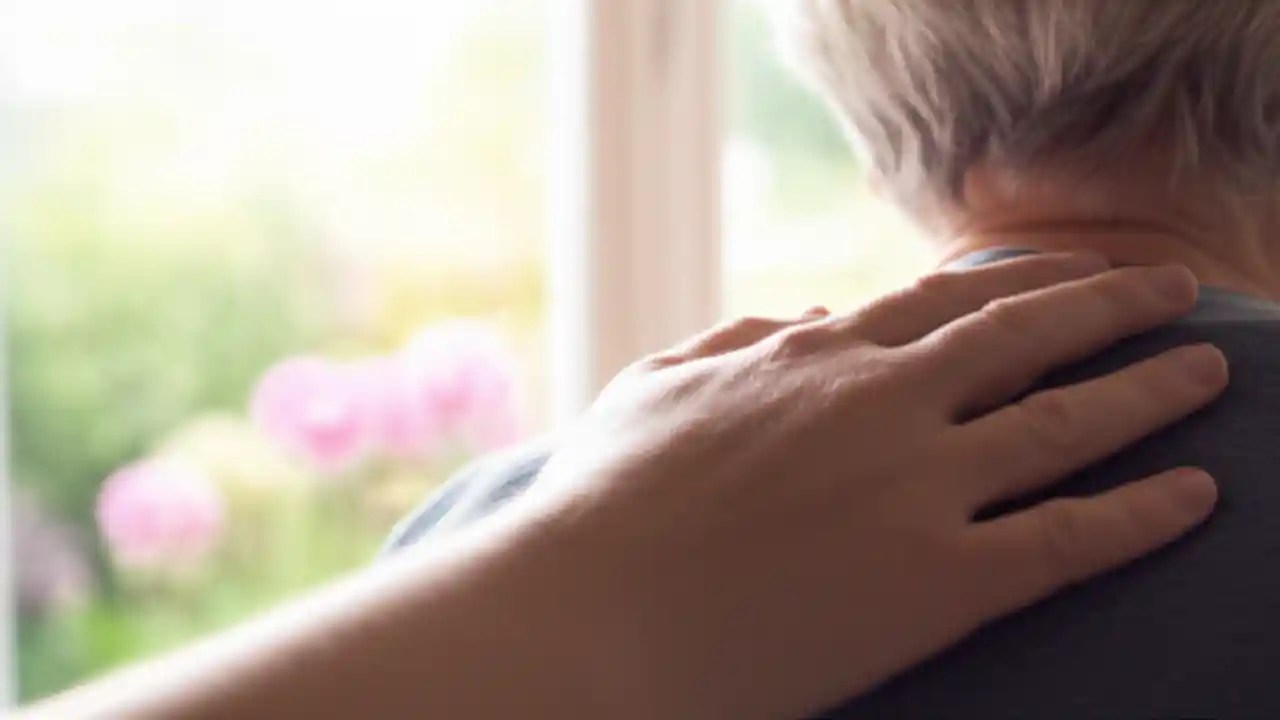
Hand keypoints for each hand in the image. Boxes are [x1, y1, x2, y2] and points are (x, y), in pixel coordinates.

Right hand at [523, 253, 1225, 718]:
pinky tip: (1195, 497)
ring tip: (1209, 371)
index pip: (939, 299)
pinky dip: (1142, 512)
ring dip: (1149, 390)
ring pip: (1064, 420)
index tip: (1070, 272)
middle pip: (1023, 335)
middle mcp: (877, 400)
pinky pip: (1067, 536)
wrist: (585, 615)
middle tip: (1173, 292)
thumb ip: (735, 339)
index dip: (1018, 280)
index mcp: (810, 356)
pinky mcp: (935, 580)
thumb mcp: (656, 385)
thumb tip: (803, 317)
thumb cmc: (601, 502)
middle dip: (1109, 306)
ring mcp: (912, 485)